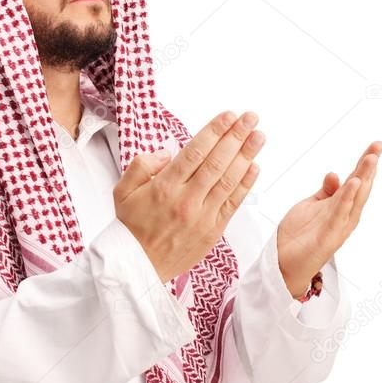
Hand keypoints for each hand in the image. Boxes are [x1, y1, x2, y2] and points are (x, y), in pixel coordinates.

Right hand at [115, 110, 264, 282]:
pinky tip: (254, 166)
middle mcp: (186, 200)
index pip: (195, 152)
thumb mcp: (122, 191)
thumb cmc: (131, 227)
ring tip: (259, 136)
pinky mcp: (213, 230)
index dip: (214, 131)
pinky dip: (245, 184)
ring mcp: (202, 216)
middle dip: (236, 136)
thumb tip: (166, 152)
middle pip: (217, 161)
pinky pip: (233, 203)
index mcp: (164, 187)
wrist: (138, 267)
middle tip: (250, 118)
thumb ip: (141, 165)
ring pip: (229, 180)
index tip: (228, 116)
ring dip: (247, 155)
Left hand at [276, 141, 381, 296]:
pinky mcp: (329, 236)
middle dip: (369, 167)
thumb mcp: (312, 206)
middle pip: (360, 187)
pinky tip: (353, 183)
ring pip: (354, 198)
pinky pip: (340, 214)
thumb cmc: (300, 235)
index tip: (376, 145)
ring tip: (370, 159)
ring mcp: (339, 226)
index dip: (365, 163)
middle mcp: (345, 215)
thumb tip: (335, 173)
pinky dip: (347, 198)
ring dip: (363, 178)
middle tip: (378, 146)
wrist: (283, 263)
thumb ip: (326, 191)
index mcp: (341, 206)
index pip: (356, 180)